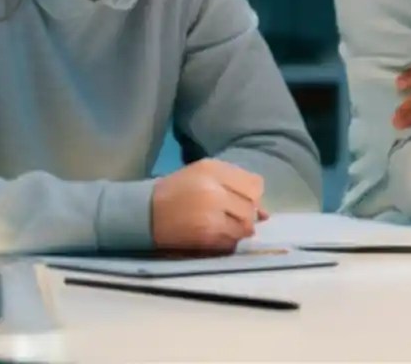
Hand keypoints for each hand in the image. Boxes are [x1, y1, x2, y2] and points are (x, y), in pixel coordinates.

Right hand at [151, 159, 268, 251]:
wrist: (145, 213)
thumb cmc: (178, 190)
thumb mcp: (205, 174)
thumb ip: (237, 184)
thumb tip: (265, 213)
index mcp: (213, 170)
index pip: (255, 185)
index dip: (253, 196)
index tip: (240, 200)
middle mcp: (214, 190)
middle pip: (252, 207)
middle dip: (246, 214)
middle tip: (229, 215)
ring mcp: (211, 214)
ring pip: (245, 226)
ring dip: (239, 229)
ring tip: (222, 225)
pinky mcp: (206, 235)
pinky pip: (232, 241)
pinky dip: (229, 241)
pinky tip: (214, 235)